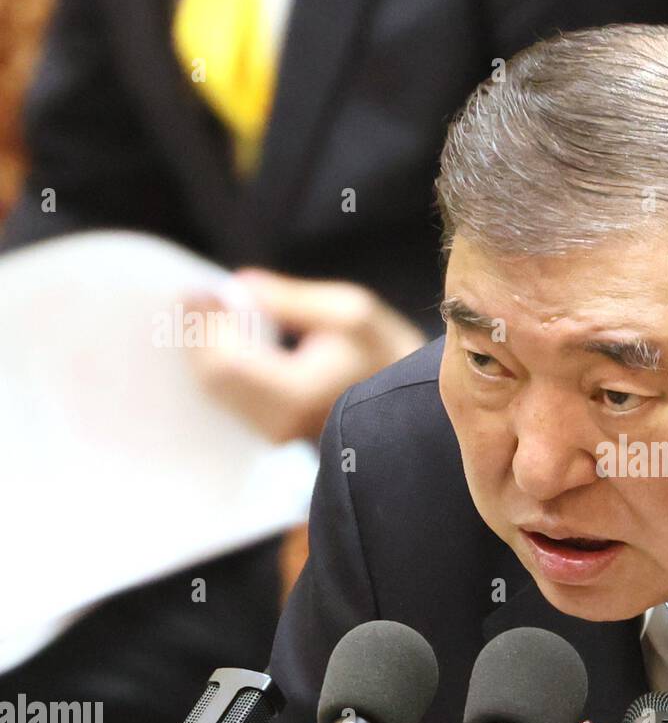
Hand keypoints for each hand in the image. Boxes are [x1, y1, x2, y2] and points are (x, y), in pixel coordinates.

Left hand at [184, 269, 425, 443]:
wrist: (416, 404)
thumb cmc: (389, 355)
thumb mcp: (350, 311)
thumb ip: (290, 299)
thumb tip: (237, 287)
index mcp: (298, 396)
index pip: (227, 362)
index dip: (205, 324)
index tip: (198, 288)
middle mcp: (280, 425)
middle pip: (214, 378)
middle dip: (201, 334)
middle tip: (197, 295)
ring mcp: (277, 435)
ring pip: (217, 391)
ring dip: (207, 349)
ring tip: (211, 311)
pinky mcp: (275, 434)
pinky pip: (231, 399)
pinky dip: (220, 366)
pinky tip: (226, 339)